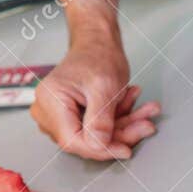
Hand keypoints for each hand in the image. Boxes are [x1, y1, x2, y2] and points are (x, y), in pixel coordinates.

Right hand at [31, 28, 160, 160]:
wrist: (97, 42)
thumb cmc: (97, 55)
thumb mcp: (104, 88)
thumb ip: (100, 119)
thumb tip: (99, 146)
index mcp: (50, 101)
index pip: (72, 140)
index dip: (101, 149)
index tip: (125, 149)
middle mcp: (47, 110)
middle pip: (86, 139)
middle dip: (119, 134)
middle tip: (144, 126)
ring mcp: (57, 115)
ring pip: (94, 135)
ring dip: (123, 125)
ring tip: (145, 112)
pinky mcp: (70, 116)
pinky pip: (95, 127)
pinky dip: (117, 119)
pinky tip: (131, 105)